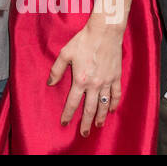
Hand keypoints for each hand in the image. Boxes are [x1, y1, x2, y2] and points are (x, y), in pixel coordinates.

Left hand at [49, 18, 123, 137]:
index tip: (64, 122)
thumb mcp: (65, 53)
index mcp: (80, 79)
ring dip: (100, 117)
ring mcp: (107, 82)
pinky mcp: (116, 77)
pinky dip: (114, 104)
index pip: (72, 102)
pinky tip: (112, 110)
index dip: (67, 114)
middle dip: (86, 123)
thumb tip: (49, 83)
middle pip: (90, 109)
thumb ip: (56, 70)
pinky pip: (116, 94)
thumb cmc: (83, 41)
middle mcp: (94, 84)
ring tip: (98, 125)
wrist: (104, 32)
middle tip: (84, 133)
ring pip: (104, 105)